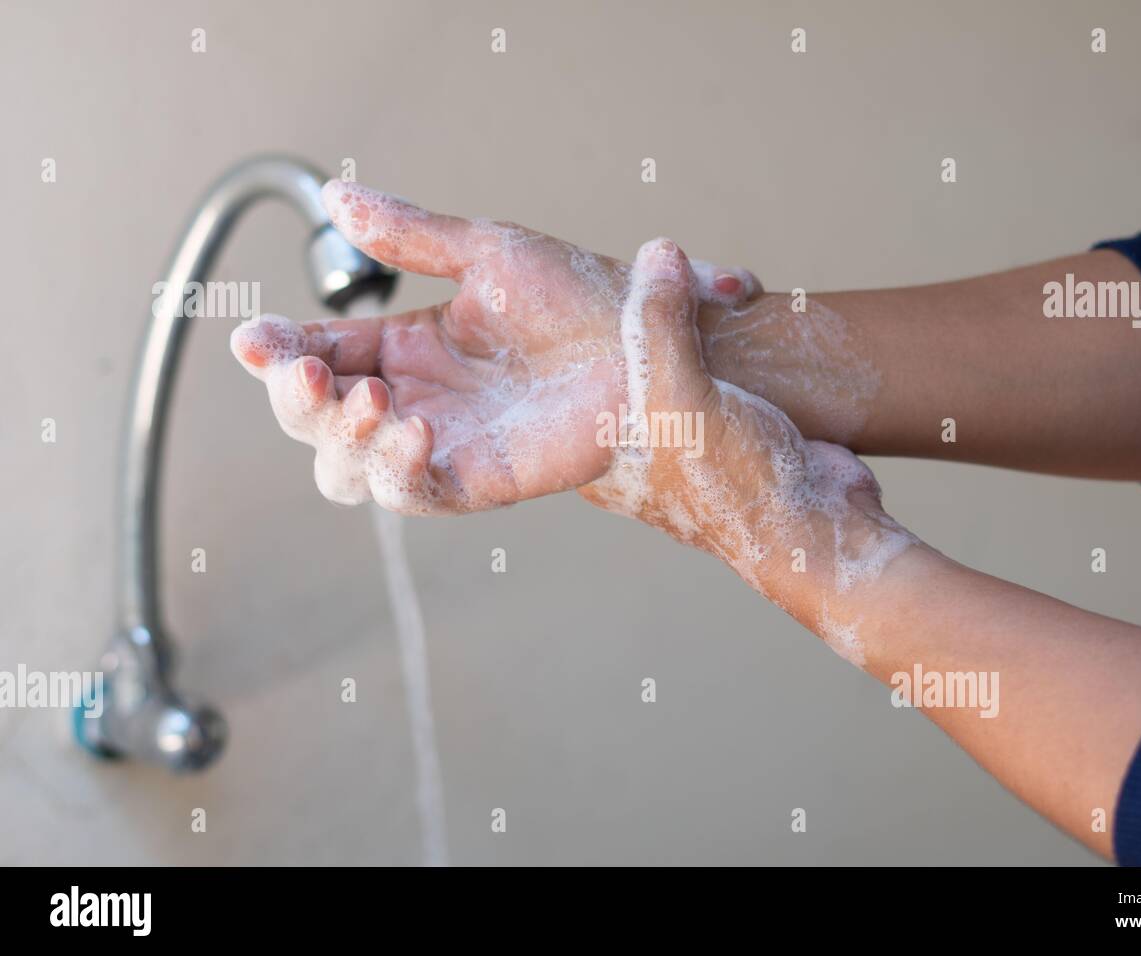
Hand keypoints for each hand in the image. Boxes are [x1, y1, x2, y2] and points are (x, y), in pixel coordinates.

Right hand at [230, 181, 759, 513]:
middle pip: (313, 418)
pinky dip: (395, 470)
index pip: (317, 353)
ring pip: (346, 467)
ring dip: (336, 436)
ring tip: (368, 397)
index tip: (254, 338)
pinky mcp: (477, 479)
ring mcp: (440, 443)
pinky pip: (412, 494)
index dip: (277, 350)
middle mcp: (411, 398)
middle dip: (294, 397)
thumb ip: (408, 236)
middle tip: (306, 371)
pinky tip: (411, 429)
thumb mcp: (488, 254)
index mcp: (405, 346)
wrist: (650, 343)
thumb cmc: (582, 297)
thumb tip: (332, 196)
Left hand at [579, 238, 915, 656]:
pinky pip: (719, 361)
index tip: (598, 273)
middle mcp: (631, 445)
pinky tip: (742, 301)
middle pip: (624, 359)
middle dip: (649, 311)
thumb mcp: (680, 395)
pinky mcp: (730, 423)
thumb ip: (658, 322)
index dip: (584, 322)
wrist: (818, 525)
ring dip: (696, 317)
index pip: (570, 374)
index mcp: (596, 451)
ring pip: (677, 355)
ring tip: (715, 282)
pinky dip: (730, 332)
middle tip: (669, 269)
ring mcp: (682, 435)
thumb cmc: (736, 481)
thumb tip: (659, 250)